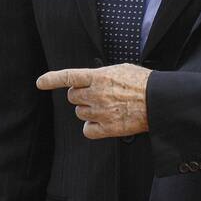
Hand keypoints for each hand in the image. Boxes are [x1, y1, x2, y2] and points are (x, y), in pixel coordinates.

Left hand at [36, 64, 150, 138]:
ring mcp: (101, 112)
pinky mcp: (108, 128)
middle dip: (80, 96)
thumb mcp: (121, 69)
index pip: (69, 77)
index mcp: (100, 76)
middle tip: (96, 96)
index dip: (51, 79)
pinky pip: (87, 131)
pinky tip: (103, 123)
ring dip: (89, 111)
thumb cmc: (143, 83)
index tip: (40, 82)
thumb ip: (101, 74)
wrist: (160, 101)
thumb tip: (90, 79)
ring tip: (107, 108)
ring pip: (80, 113)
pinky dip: (92, 128)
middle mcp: (97, 93)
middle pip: (72, 98)